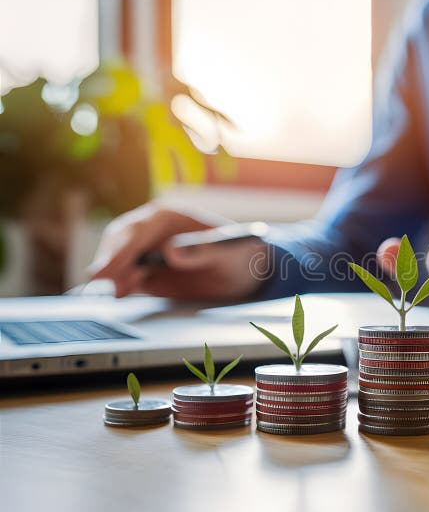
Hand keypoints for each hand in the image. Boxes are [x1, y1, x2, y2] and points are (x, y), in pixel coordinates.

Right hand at [89, 203, 267, 299]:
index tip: (111, 266)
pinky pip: (125, 278)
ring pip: (117, 260)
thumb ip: (202, 250)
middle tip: (100, 280)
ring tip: (116, 292)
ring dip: (112, 276)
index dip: (123, 249)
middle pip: (119, 242)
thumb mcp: (228, 252)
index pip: (138, 230)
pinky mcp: (146, 273)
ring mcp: (146, 252)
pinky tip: (120, 295)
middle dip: (109, 261)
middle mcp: (151, 231)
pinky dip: (119, 286)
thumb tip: (171, 251)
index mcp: (168, 216)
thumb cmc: (239, 255)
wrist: (244, 274)